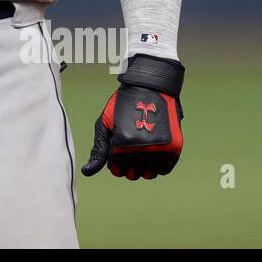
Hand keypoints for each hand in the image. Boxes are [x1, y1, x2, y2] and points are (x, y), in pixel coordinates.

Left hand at [81, 54, 184, 180]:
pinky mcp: (174, 147)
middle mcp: (142, 149)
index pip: (116, 169)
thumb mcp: (104, 124)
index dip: (114, 162)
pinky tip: (152, 154)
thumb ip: (98, 150)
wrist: (149, 87)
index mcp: (123, 143)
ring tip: (141, 153)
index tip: (116, 152)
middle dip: (128, 167)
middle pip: (132, 174)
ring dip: (143, 167)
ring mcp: (160, 148)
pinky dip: (158, 166)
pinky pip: (164, 169)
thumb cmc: (122, 105)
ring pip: (149, 174)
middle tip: (129, 153)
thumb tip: (86, 172)